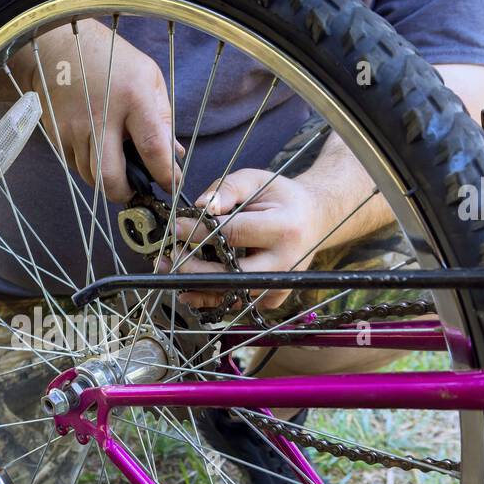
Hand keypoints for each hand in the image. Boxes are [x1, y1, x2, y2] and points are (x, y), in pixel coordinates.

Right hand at [19, 19, 181, 201]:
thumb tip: (173, 156)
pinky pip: (75, 166)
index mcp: (133, 97)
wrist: (59, 46)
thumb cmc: (111, 59)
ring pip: (91, 177)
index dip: (166, 174)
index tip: (173, 185)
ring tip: (116, 165)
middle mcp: (101, 115)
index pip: (152, 148)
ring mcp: (75, 127)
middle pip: (110, 177)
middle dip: (125, 194)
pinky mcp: (57, 134)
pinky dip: (89, 167)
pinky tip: (96, 150)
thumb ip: (163, 117)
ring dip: (106, 180)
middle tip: (134, 191)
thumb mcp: (148, 77)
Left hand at [160, 169, 333, 310]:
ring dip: (197, 288)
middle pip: (231, 274)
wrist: (313, 219)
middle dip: (194, 268)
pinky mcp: (273, 299)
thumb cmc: (280, 198)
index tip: (176, 227)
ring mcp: (280, 285)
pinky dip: (212, 297)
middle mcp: (285, 263)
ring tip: (172, 274)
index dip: (200, 232)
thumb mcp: (256, 180)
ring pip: (231, 295)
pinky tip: (191, 287)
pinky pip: (237, 304)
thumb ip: (227, 189)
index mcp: (284, 229)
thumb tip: (201, 206)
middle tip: (171, 256)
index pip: (233, 234)